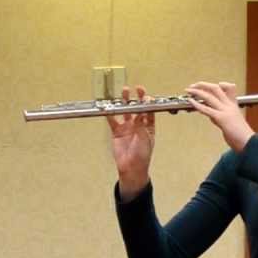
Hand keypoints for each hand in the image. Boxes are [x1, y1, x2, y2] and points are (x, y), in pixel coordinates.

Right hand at [107, 85, 154, 200]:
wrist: (132, 168)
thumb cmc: (142, 156)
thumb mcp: (145, 139)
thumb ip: (141, 125)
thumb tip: (140, 112)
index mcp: (148, 127)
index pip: (148, 111)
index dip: (147, 103)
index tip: (146, 95)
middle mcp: (138, 125)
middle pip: (137, 108)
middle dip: (136, 98)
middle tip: (135, 89)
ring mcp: (127, 128)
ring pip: (125, 111)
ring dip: (124, 102)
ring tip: (123, 92)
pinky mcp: (117, 132)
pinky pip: (113, 121)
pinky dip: (110, 114)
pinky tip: (108, 107)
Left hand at [185, 81, 254, 152]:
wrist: (249, 143)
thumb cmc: (242, 137)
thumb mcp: (232, 123)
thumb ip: (221, 118)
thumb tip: (211, 116)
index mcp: (234, 106)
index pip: (229, 88)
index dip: (220, 85)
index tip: (210, 87)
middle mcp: (230, 106)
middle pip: (216, 88)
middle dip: (203, 85)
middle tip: (194, 85)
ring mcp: (226, 111)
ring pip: (210, 96)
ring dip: (197, 92)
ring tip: (189, 90)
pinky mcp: (221, 118)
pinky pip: (207, 109)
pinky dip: (197, 104)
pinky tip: (191, 101)